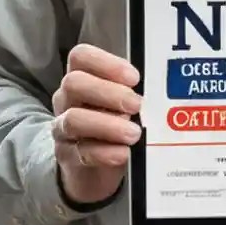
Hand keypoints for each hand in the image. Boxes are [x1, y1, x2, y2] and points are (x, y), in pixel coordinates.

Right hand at [51, 44, 142, 205]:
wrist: (95, 168)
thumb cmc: (115, 124)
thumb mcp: (123, 104)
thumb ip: (133, 93)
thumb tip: (161, 91)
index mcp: (82, 78)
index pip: (81, 57)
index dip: (106, 63)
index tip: (133, 77)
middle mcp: (67, 99)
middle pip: (74, 83)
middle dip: (108, 92)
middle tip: (136, 105)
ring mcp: (63, 129)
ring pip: (74, 119)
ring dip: (108, 125)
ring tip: (134, 134)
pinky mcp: (67, 157)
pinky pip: (81, 152)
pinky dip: (105, 153)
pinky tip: (124, 153)